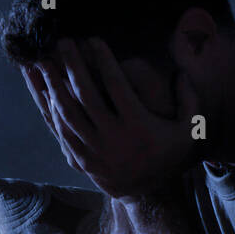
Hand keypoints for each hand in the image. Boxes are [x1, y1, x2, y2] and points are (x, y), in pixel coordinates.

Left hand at [21, 37, 199, 199]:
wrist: (151, 194)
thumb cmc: (168, 154)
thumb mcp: (189, 130)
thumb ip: (190, 100)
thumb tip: (182, 72)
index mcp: (139, 125)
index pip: (116, 84)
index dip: (103, 59)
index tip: (93, 39)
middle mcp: (114, 137)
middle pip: (86, 94)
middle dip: (73, 65)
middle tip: (64, 42)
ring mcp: (96, 150)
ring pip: (69, 112)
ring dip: (54, 84)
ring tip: (44, 62)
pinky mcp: (83, 160)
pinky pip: (63, 131)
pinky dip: (52, 110)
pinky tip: (46, 92)